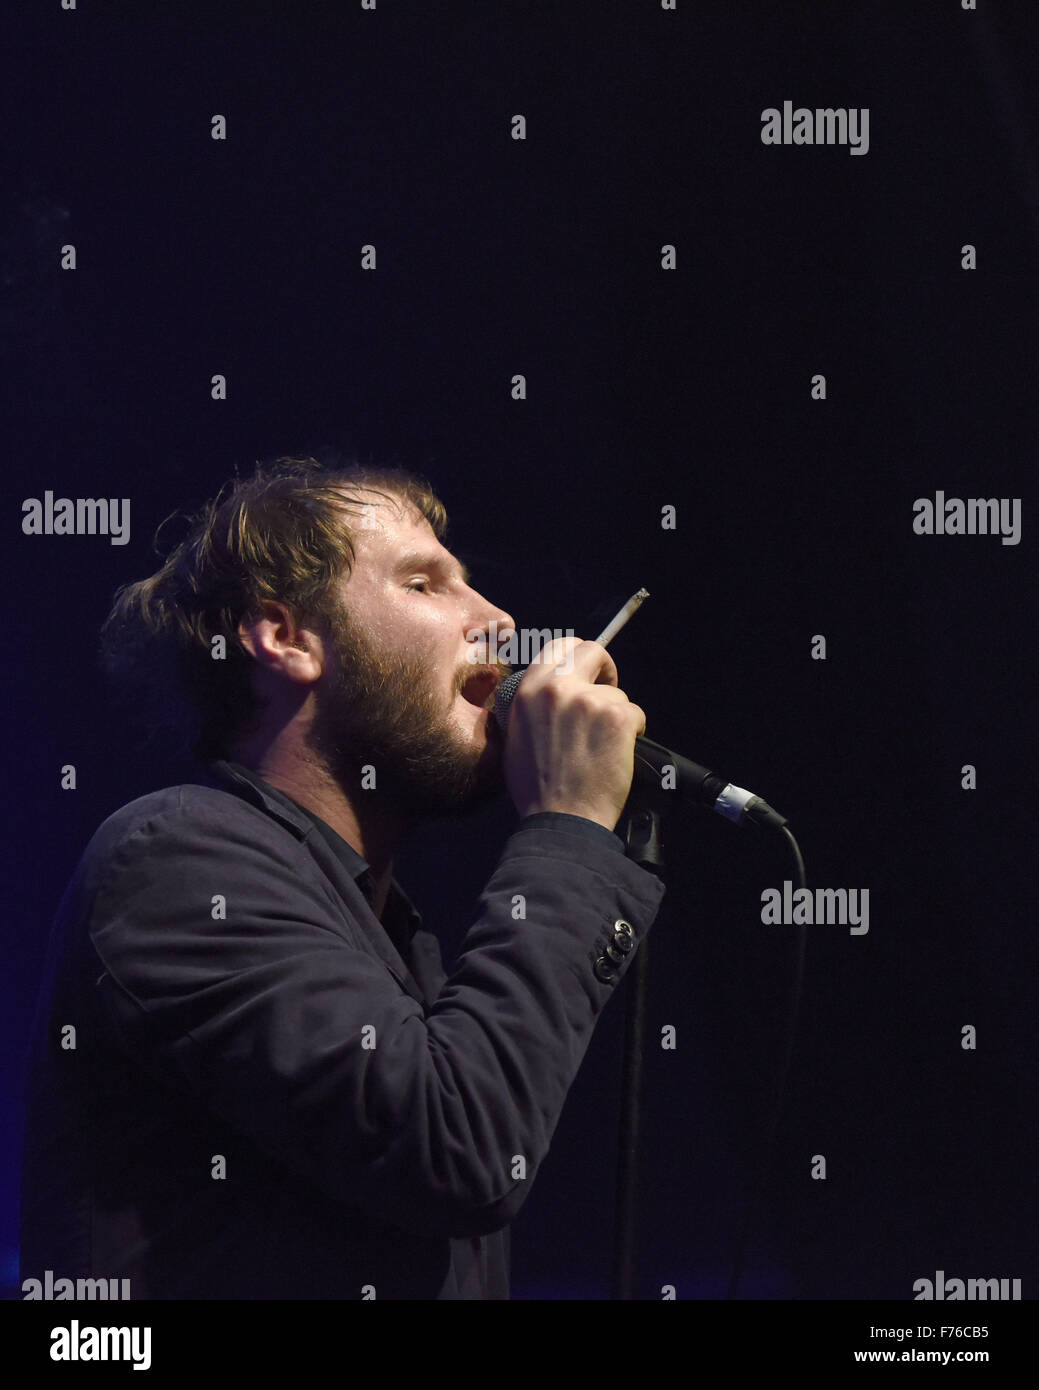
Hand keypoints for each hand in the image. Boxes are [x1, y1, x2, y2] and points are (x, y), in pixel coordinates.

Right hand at [502, 636, 645, 830]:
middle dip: (604, 669)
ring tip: (604, 747)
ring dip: (616, 716)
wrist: (561, 818)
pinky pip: (635, 714)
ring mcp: (589, 701)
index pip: (559, 647)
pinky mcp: (618, 717)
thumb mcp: (515, 738)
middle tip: (608, 692)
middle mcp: (558, 688)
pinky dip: (632, 733)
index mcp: (529, 691)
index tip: (587, 673)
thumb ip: (531, 707)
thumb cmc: (537, 789)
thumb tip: (546, 696)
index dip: (578, 656)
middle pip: (592, 651)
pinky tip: (617, 755)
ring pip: (616, 694)